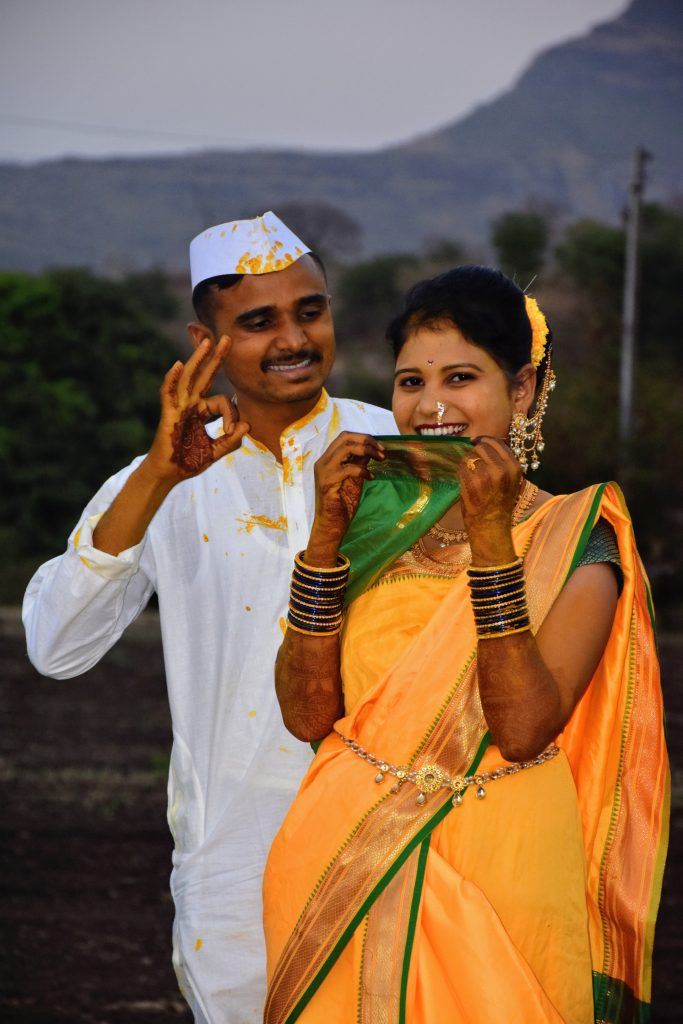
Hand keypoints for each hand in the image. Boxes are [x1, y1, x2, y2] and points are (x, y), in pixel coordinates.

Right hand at [145, 337, 249, 482]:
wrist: (169, 474)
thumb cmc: (189, 461)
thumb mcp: (216, 450)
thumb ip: (231, 439)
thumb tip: (247, 424)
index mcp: (202, 411)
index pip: (223, 401)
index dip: (232, 414)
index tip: (233, 430)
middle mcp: (190, 404)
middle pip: (205, 376)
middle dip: (216, 358)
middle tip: (228, 338)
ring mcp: (179, 407)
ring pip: (189, 379)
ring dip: (197, 360)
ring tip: (207, 343)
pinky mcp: (169, 414)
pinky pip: (169, 393)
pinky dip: (172, 379)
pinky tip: (177, 366)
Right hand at [306, 432, 383, 561]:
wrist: (331, 525)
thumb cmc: (342, 504)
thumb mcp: (354, 479)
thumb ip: (359, 463)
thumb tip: (372, 450)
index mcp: (328, 459)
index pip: (344, 437)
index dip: (363, 438)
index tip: (380, 447)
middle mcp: (322, 462)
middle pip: (345, 437)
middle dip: (366, 440)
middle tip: (382, 451)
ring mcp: (323, 471)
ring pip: (345, 447)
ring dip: (366, 450)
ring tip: (380, 459)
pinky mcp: (327, 482)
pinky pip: (347, 469)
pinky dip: (362, 470)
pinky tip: (371, 477)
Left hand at [456, 437, 521, 562]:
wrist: (492, 526)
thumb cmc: (500, 503)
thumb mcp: (510, 481)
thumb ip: (502, 463)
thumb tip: (485, 444)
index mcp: (514, 467)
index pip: (497, 443)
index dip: (485, 441)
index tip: (477, 442)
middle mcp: (501, 469)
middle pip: (482, 447)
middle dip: (474, 452)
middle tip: (473, 462)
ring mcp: (486, 476)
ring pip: (470, 456)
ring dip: (466, 462)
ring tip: (469, 473)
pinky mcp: (471, 483)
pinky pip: (461, 467)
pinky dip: (460, 472)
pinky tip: (464, 480)